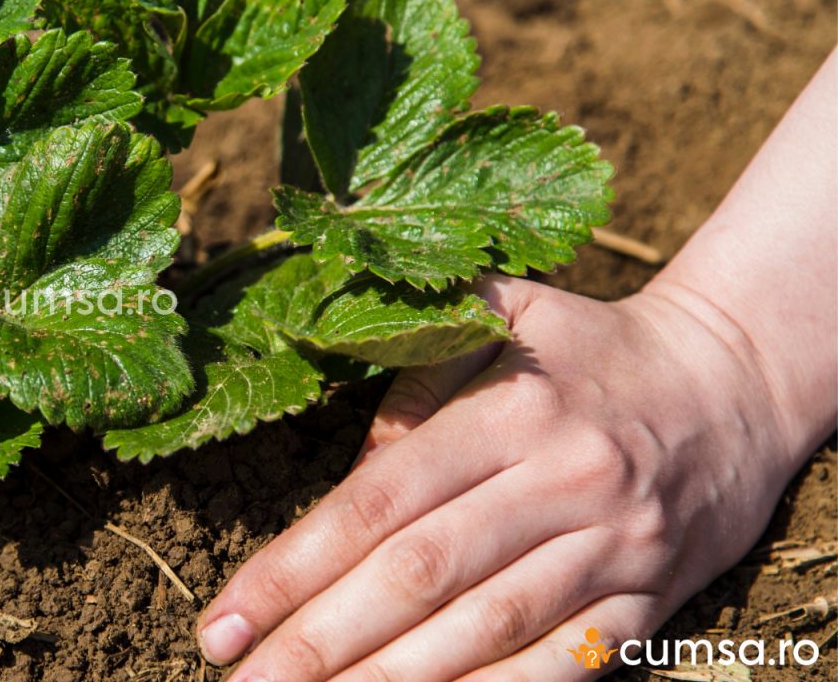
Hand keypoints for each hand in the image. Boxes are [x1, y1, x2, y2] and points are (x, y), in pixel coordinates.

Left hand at [195, 275, 808, 680]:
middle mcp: (562, 481)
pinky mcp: (646, 600)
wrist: (731, 385)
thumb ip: (412, 368)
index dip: (293, 566)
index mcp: (511, 409)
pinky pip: (561, 666)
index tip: (225, 617)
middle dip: (319, 640)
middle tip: (243, 679)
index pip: (379, 501)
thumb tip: (348, 472)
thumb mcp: (501, 313)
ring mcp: (610, 548)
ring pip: (484, 630)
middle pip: (420, 576)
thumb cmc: (585, 348)